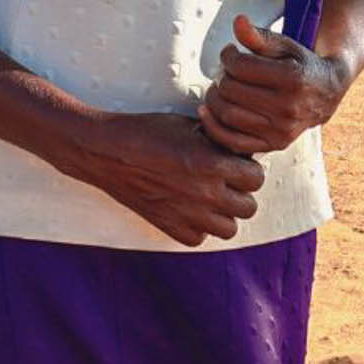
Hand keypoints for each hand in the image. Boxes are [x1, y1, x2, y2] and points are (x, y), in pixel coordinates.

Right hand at [77, 112, 265, 246]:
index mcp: (211, 163)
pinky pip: (199, 239)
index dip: (249, 169)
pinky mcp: (168, 226)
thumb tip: (240, 148)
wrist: (106, 151)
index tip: (237, 164)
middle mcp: (204, 193)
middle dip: (241, 193)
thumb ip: (218, 140)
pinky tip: (189, 210)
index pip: (256, 178)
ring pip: (229, 229)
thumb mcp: (188, 125)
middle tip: (226, 181)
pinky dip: (198, 227)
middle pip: (248, 207)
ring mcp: (187, 214)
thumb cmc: (147, 131)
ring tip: (210, 199)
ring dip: (224, 214)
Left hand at [198, 13, 352, 155]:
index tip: (230, 53)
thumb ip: (259, 36)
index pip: (241, 67)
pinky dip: (213, 127)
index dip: (228, 56)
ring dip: (213, 99)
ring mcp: (281, 131)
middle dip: (221, 76)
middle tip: (225, 71)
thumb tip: (238, 22)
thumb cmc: (301, 65)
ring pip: (228, 115)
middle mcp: (288, 108)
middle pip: (231, 90)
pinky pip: (233, 142)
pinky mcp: (274, 145)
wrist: (326, 93)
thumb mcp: (285, 46)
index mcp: (293, 79)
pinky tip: (207, 111)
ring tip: (220, 88)